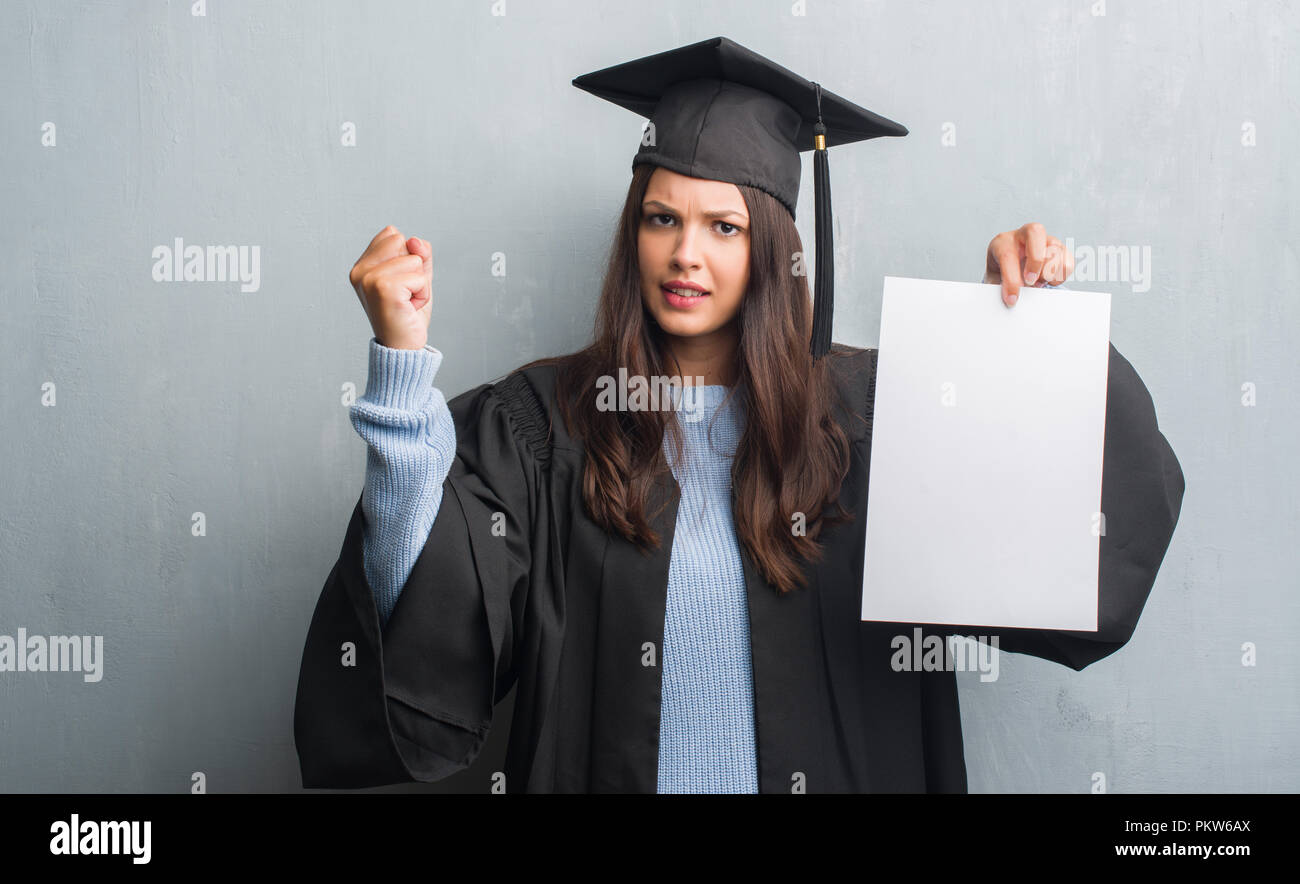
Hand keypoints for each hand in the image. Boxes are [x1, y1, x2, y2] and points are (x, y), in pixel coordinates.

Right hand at [348, 225, 433, 349]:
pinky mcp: (383, 289)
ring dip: (420, 283)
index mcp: (362, 265)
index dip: (407, 259)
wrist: (403, 348)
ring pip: (413, 259)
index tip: (399, 285)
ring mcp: (369, 279)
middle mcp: (360, 271)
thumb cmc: (407, 314)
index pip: (393, 235)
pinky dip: (422, 294)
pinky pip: (420, 277)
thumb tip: (415, 241)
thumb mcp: (417, 276)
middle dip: (414, 269)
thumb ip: (419, 252)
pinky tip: (409, 308)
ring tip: (406, 302)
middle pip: (402, 241)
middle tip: (404, 295)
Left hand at [983, 222, 1074, 306]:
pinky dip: (1061, 276)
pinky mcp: (1060, 250)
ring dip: (1048, 272)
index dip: (1011, 279)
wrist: (1012, 272)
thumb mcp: (994, 281)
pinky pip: (1068, 261)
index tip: (1012, 299)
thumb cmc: (1001, 275)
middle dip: (1035, 260)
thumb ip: (1000, 288)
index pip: (1007, 255)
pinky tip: (1049, 281)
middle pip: (1035, 232)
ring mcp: (1044, 239)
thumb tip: (1012, 299)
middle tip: (1031, 282)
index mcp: (1002, 242)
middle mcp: (1024, 235)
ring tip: (1038, 283)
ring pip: (1055, 248)